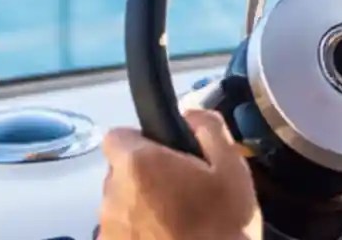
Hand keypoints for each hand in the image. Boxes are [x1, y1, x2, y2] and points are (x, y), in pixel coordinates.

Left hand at [99, 110, 261, 239]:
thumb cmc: (222, 231)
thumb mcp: (232, 170)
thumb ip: (208, 128)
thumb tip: (190, 112)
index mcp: (140, 164)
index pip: (118, 135)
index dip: (140, 140)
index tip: (163, 153)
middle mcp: (113, 194)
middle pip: (121, 172)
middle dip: (146, 177)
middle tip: (181, 191)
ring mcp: (109, 229)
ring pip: (121, 206)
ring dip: (142, 209)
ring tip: (179, 224)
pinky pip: (122, 234)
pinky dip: (139, 235)